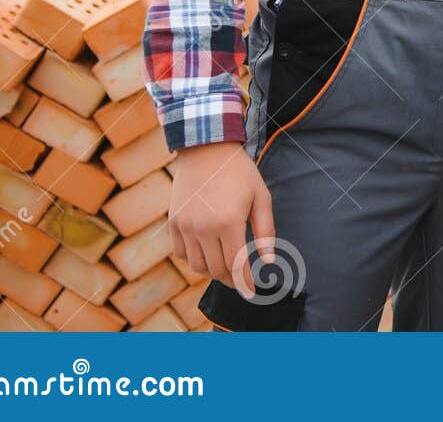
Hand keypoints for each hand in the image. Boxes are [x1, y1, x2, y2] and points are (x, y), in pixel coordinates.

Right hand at [169, 141, 274, 298]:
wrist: (206, 150)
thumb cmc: (240, 173)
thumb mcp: (261, 198)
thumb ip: (266, 232)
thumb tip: (269, 261)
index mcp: (228, 222)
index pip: (235, 265)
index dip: (244, 282)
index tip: (251, 292)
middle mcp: (203, 228)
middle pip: (215, 269)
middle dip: (230, 280)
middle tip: (240, 281)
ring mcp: (185, 226)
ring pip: (196, 265)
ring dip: (211, 271)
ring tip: (225, 267)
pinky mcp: (173, 222)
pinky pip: (181, 253)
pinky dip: (193, 259)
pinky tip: (206, 254)